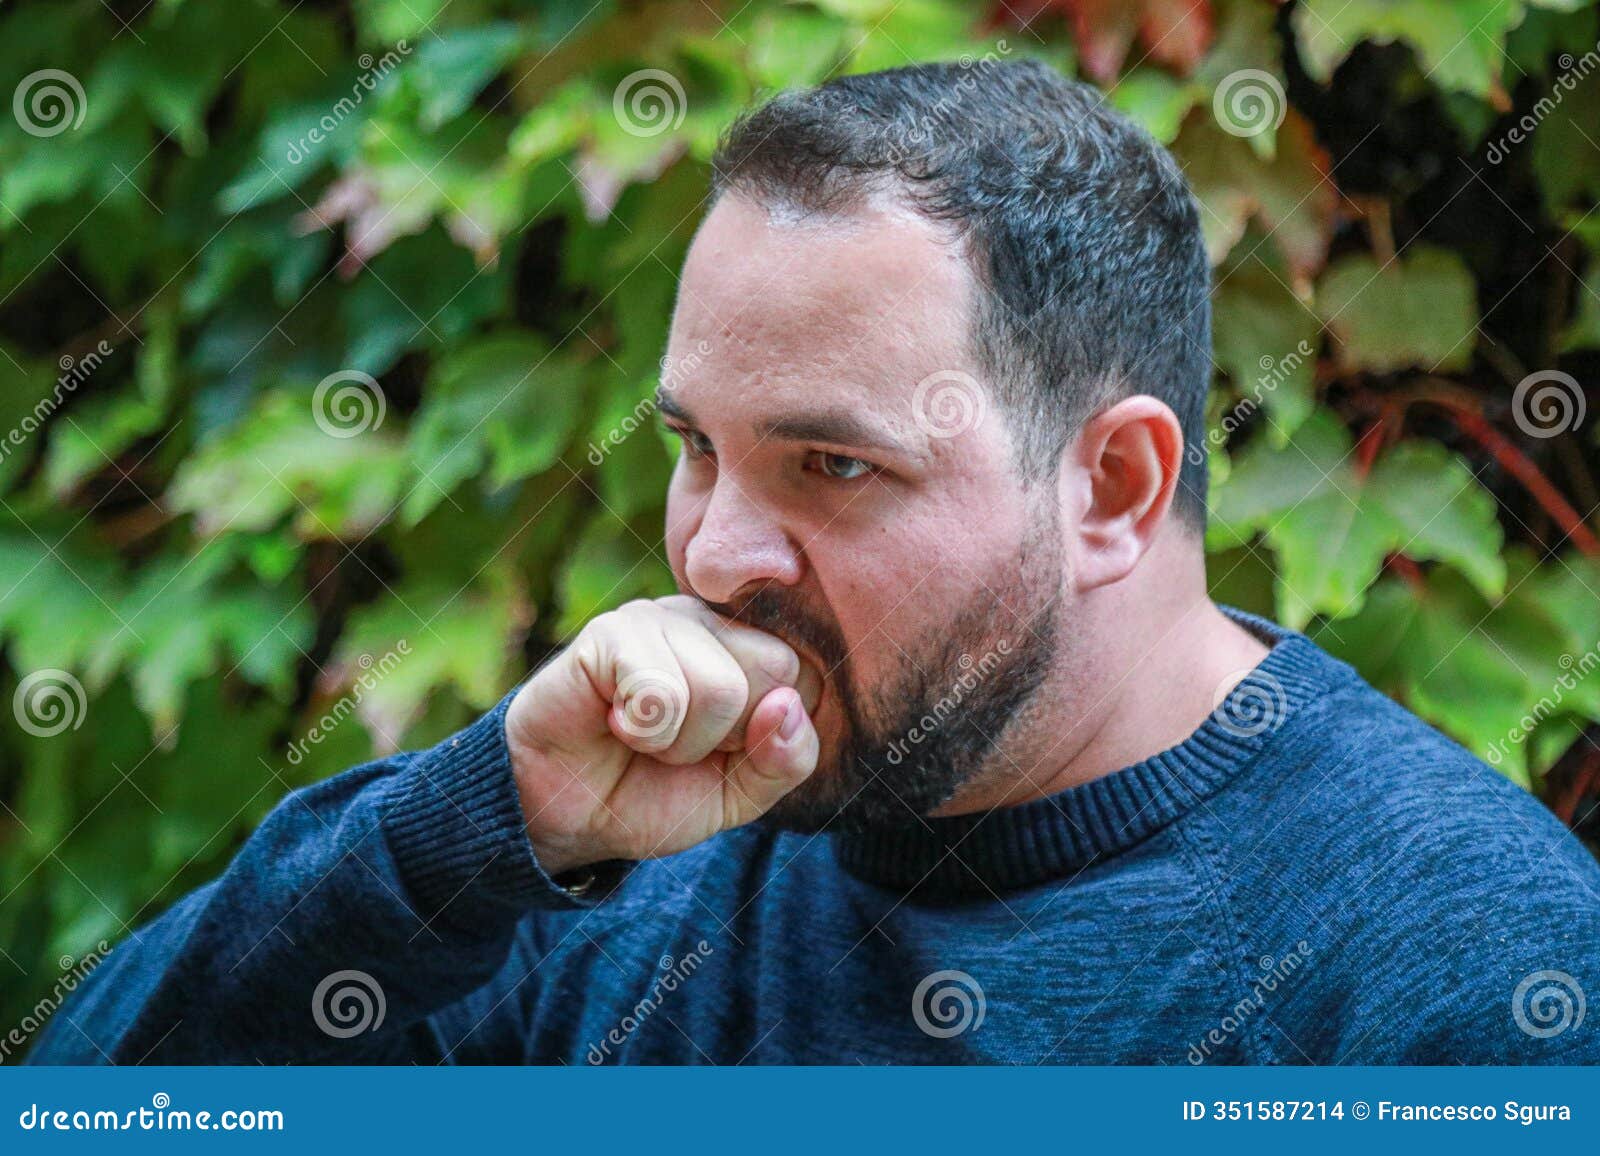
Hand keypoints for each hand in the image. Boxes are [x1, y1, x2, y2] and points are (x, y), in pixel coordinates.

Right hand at [504, 595, 821, 876]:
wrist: (565, 817)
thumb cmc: (652, 793)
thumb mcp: (739, 796)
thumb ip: (786, 760)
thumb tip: (788, 707)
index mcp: (749, 649)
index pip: (808, 681)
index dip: (768, 736)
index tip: (722, 751)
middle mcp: (711, 622)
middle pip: (775, 671)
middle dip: (730, 737)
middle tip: (678, 745)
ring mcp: (660, 618)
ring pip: (720, 687)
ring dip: (679, 743)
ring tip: (643, 737)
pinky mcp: (612, 632)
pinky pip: (663, 689)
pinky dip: (643, 731)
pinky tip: (615, 723)